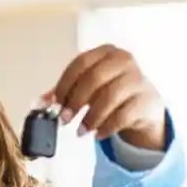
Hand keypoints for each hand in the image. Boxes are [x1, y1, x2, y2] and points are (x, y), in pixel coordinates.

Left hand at [43, 44, 166, 150]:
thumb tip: (40, 103)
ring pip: (110, 96)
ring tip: (81, 131)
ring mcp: (138, 79)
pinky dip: (107, 127)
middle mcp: (124, 60)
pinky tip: (98, 134)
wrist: (144, 105)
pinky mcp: (147, 100)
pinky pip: (123, 115)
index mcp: (106, 52)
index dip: (65, 83)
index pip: (81, 63)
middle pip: (94, 78)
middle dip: (76, 101)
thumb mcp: (88, 89)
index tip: (54, 103)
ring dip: (91, 117)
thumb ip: (65, 93)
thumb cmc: (110, 92)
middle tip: (64, 119)